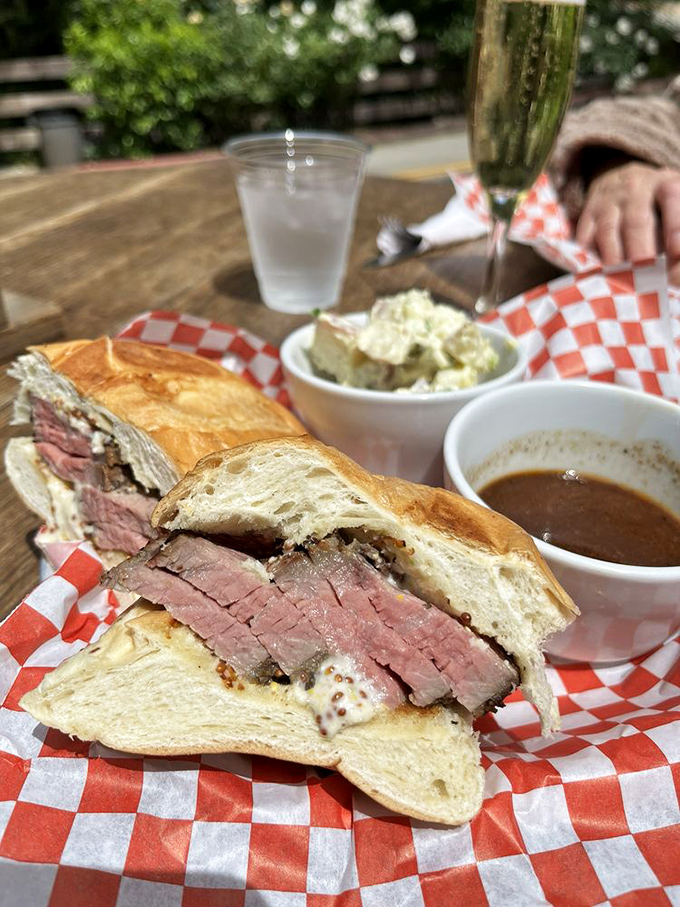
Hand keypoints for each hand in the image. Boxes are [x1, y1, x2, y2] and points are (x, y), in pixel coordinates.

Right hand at [575, 162, 679, 284]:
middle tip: (645, 277)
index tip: (678, 252)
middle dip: (640, 251)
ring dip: (613, 258)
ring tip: (620, 280)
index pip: (671, 197)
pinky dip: (588, 256)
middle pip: (636, 221)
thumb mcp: (673, 206)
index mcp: (663, 184)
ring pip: (608, 231)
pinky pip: (584, 237)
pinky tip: (595, 273)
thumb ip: (676, 231)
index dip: (674, 225)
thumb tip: (676, 266)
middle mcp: (634, 190)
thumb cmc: (656, 202)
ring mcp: (607, 202)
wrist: (618, 178)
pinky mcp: (587, 216)